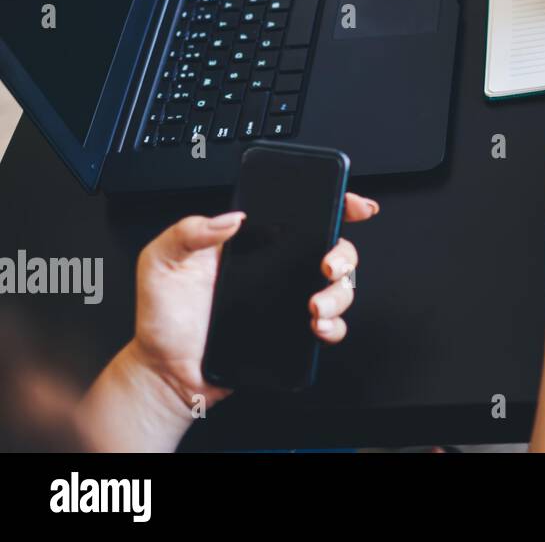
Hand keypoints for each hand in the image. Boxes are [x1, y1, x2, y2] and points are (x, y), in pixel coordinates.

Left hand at [131, 192, 378, 411]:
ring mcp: (289, 300)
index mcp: (254, 244)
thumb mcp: (160, 261)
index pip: (303, 215)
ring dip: (339, 294)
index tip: (354, 205)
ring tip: (314, 307)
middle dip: (344, 255)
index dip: (337, 205)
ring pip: (341, 288)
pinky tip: (317, 327)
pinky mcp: (294, 332)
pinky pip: (332, 327)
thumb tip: (229, 218)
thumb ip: (188, 231)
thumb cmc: (163, 316)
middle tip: (327, 266)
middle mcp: (279, 269)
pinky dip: (334, 327)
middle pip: (335, 250)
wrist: (164, 370)